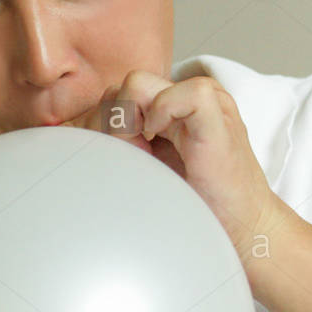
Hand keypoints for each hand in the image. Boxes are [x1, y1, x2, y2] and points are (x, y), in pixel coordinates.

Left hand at [62, 70, 289, 267]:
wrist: (242, 229)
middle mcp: (185, 99)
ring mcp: (205, 102)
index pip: (113, 96)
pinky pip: (176, 93)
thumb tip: (68, 135)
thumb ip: (120, 145)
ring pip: (136, 82)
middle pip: (118, 88)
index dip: (104, 126)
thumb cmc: (200, 205)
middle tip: (134, 159)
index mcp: (169, 110)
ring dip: (130, 120)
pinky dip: (161, 115)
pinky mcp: (217, 114)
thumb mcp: (147, 170)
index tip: (121, 160)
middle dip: (112, 124)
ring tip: (148, 153)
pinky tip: (163, 142)